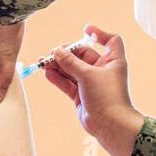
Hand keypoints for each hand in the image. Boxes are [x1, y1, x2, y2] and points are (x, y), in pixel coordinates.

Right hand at [44, 25, 144, 155]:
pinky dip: (58, 78)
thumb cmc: (107, 98)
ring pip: (72, 70)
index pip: (110, 41)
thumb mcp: (88, 75)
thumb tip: (57, 50)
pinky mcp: (82, 96)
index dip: (100, 34)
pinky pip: (68, 83)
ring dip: (58, 66)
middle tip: (52, 53)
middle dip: (67, 54)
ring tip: (43, 62)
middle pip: (83, 55)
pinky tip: (48, 73)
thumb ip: (70, 62)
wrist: (110, 125)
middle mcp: (103, 70)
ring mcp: (91, 84)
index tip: (85, 30)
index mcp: (112, 61)